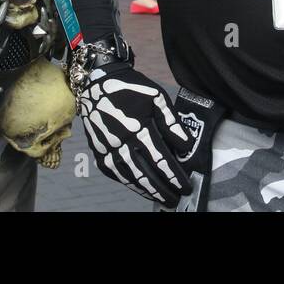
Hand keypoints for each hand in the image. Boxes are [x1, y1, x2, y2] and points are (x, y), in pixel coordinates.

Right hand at [76, 64, 192, 206]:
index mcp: (140, 128)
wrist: (98, 83)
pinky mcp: (98, 151)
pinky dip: (127, 183)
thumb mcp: (157, 98)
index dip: (174, 176)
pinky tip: (138, 187)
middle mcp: (123, 142)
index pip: (161, 160)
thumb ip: (172, 123)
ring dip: (146, 190)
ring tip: (160, 199)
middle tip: (175, 200)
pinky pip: (113, 173)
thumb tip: (186, 147)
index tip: (186, 187)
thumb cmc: (132, 89)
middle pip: (146, 173)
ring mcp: (108, 148)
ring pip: (129, 177)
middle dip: (162, 189)